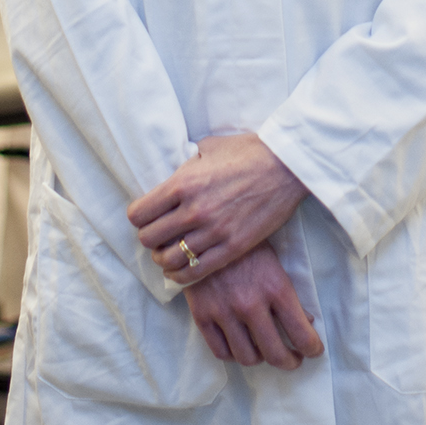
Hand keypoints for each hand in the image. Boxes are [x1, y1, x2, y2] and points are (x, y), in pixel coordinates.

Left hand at [127, 133, 307, 284]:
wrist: (286, 167)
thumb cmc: (248, 151)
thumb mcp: (208, 149)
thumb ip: (186, 165)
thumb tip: (172, 174)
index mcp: (183, 183)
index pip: (139, 214)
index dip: (138, 217)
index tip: (146, 216)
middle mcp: (193, 210)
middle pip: (149, 239)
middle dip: (149, 238)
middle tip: (158, 234)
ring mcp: (213, 232)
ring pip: (168, 259)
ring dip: (164, 258)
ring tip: (169, 251)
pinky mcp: (231, 248)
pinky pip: (194, 273)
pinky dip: (181, 275)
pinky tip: (181, 269)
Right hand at [184, 242, 323, 369]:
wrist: (204, 230)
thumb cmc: (246, 245)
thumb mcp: (274, 263)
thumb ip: (289, 295)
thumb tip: (306, 322)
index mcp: (275, 288)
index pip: (301, 334)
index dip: (312, 349)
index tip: (314, 351)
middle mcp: (251, 304)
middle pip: (275, 355)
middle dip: (290, 361)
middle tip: (293, 359)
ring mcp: (224, 312)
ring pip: (248, 358)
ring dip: (261, 358)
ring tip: (265, 350)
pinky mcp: (202, 316)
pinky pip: (221, 352)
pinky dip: (234, 354)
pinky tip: (240, 345)